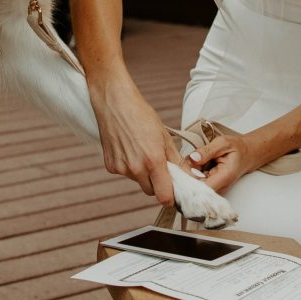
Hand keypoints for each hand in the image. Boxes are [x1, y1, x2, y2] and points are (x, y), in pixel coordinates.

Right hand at [88, 75, 175, 204]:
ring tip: (141, 151)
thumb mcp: (164, 136)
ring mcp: (121, 168)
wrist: (114, 102)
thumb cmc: (141, 115)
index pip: (164, 197)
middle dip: (157, 183)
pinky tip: (129, 149)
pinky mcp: (110, 166)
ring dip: (143, 174)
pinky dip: (129, 167)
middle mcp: (136, 168)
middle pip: (151, 191)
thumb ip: (176, 160)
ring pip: (138, 182)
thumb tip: (190, 176)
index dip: (171, 197)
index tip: (174, 191)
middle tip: (159, 165)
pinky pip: (125, 174)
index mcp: (153, 161)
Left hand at [188, 133, 257, 193]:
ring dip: (190, 173)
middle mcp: (220, 187)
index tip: (185, 168)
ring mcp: (216, 188)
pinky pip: (197, 182)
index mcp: (224, 177)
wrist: (247, 154)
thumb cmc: (237, 148)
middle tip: (189, 160)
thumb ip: (207, 151)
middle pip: (196, 188)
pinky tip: (197, 164)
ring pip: (195, 185)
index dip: (190, 180)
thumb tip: (193, 158)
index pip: (203, 188)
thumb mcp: (223, 143)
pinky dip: (194, 173)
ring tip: (195, 160)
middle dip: (188, 174)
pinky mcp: (211, 186)